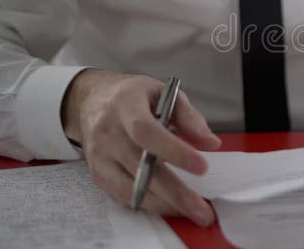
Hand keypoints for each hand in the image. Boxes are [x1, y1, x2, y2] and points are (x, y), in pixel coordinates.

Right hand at [62, 69, 221, 225]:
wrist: (92, 101)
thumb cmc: (134, 96)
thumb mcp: (165, 93)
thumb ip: (190, 118)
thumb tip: (211, 144)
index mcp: (125, 105)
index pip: (147, 132)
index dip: (174, 151)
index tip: (201, 166)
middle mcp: (107, 132)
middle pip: (141, 168)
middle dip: (175, 192)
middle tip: (202, 208)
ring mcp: (99, 156)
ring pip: (131, 189)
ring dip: (164, 204)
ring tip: (192, 210)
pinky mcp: (97, 174)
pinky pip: (123, 196)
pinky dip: (148, 203)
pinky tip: (170, 205)